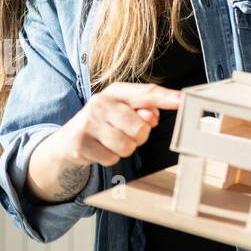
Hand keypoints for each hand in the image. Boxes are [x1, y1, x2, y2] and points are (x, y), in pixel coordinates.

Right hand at [55, 82, 181, 166]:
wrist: (68, 139)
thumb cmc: (104, 122)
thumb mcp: (123, 111)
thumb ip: (144, 110)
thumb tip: (152, 117)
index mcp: (115, 91)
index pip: (145, 93)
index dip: (166, 98)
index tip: (183, 100)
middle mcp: (100, 103)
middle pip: (140, 128)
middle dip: (138, 137)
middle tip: (125, 133)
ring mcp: (88, 123)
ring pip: (126, 146)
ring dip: (124, 149)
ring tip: (112, 141)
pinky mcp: (80, 143)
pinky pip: (111, 158)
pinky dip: (110, 158)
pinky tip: (100, 149)